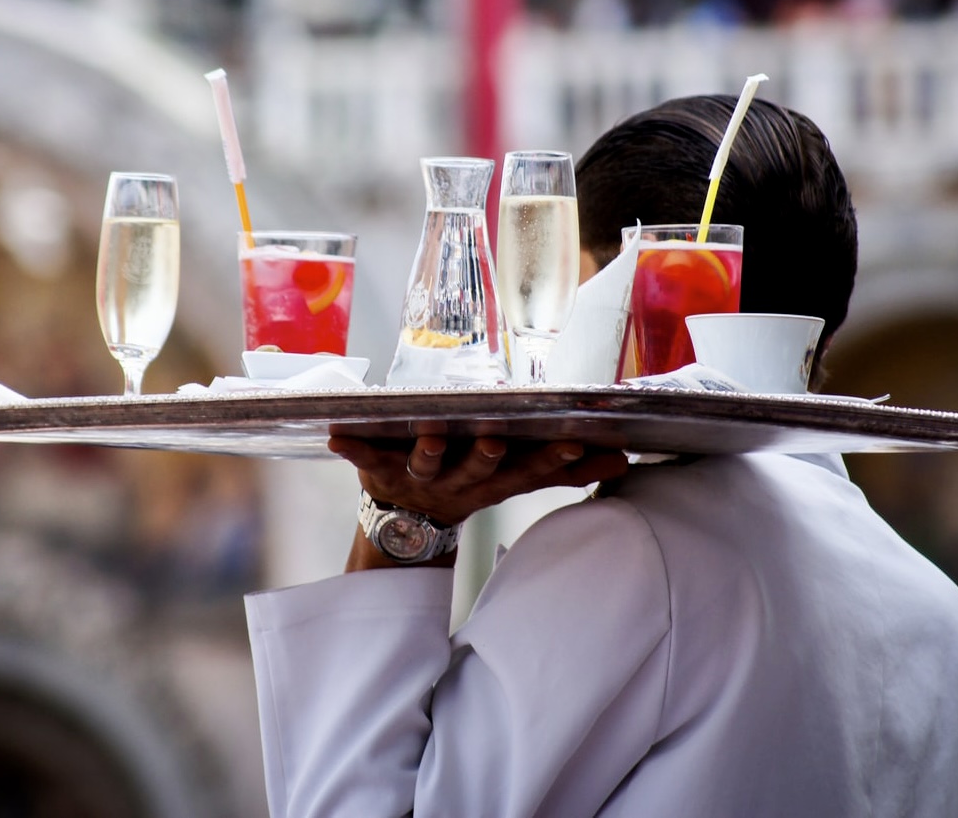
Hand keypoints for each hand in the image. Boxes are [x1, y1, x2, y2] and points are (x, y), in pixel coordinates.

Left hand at [328, 431, 629, 528]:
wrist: (406, 525)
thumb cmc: (469, 482)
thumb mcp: (516, 478)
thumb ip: (564, 469)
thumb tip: (622, 461)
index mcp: (492, 481)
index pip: (528, 472)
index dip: (549, 461)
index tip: (573, 446)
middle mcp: (458, 481)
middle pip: (477, 469)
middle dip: (487, 455)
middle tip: (495, 439)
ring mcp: (418, 477)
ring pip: (426, 462)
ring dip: (428, 450)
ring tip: (429, 433)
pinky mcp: (379, 470)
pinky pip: (364, 458)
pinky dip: (350, 447)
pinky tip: (336, 434)